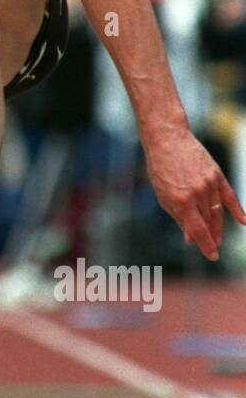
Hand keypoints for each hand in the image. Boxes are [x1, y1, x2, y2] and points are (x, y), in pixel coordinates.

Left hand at [144, 126, 245, 260]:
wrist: (167, 140)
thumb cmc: (161, 170)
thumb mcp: (163, 196)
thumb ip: (178, 217)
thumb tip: (190, 238)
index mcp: (181, 200)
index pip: (198, 230)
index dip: (206, 245)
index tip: (212, 256)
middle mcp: (197, 193)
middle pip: (208, 221)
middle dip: (209, 236)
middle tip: (212, 247)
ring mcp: (209, 183)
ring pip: (218, 211)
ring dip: (218, 226)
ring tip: (217, 238)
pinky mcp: (216, 174)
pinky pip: (230, 195)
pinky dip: (237, 209)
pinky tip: (244, 222)